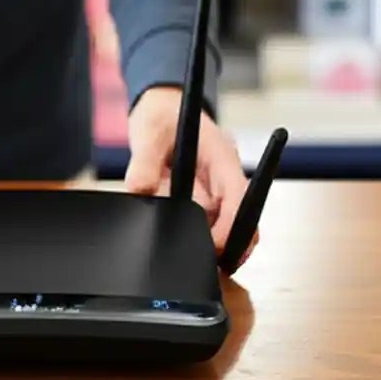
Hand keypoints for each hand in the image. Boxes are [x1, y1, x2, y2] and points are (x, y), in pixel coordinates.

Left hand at [123, 86, 256, 269]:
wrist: (161, 111)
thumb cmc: (162, 116)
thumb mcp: (149, 132)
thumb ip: (144, 161)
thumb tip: (140, 189)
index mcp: (222, 160)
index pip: (240, 199)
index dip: (234, 228)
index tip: (218, 248)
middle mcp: (224, 179)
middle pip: (239, 222)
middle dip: (227, 247)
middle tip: (204, 267)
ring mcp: (215, 192)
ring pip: (222, 228)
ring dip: (207, 243)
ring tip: (184, 258)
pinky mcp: (202, 201)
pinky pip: (204, 225)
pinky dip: (194, 237)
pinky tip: (179, 248)